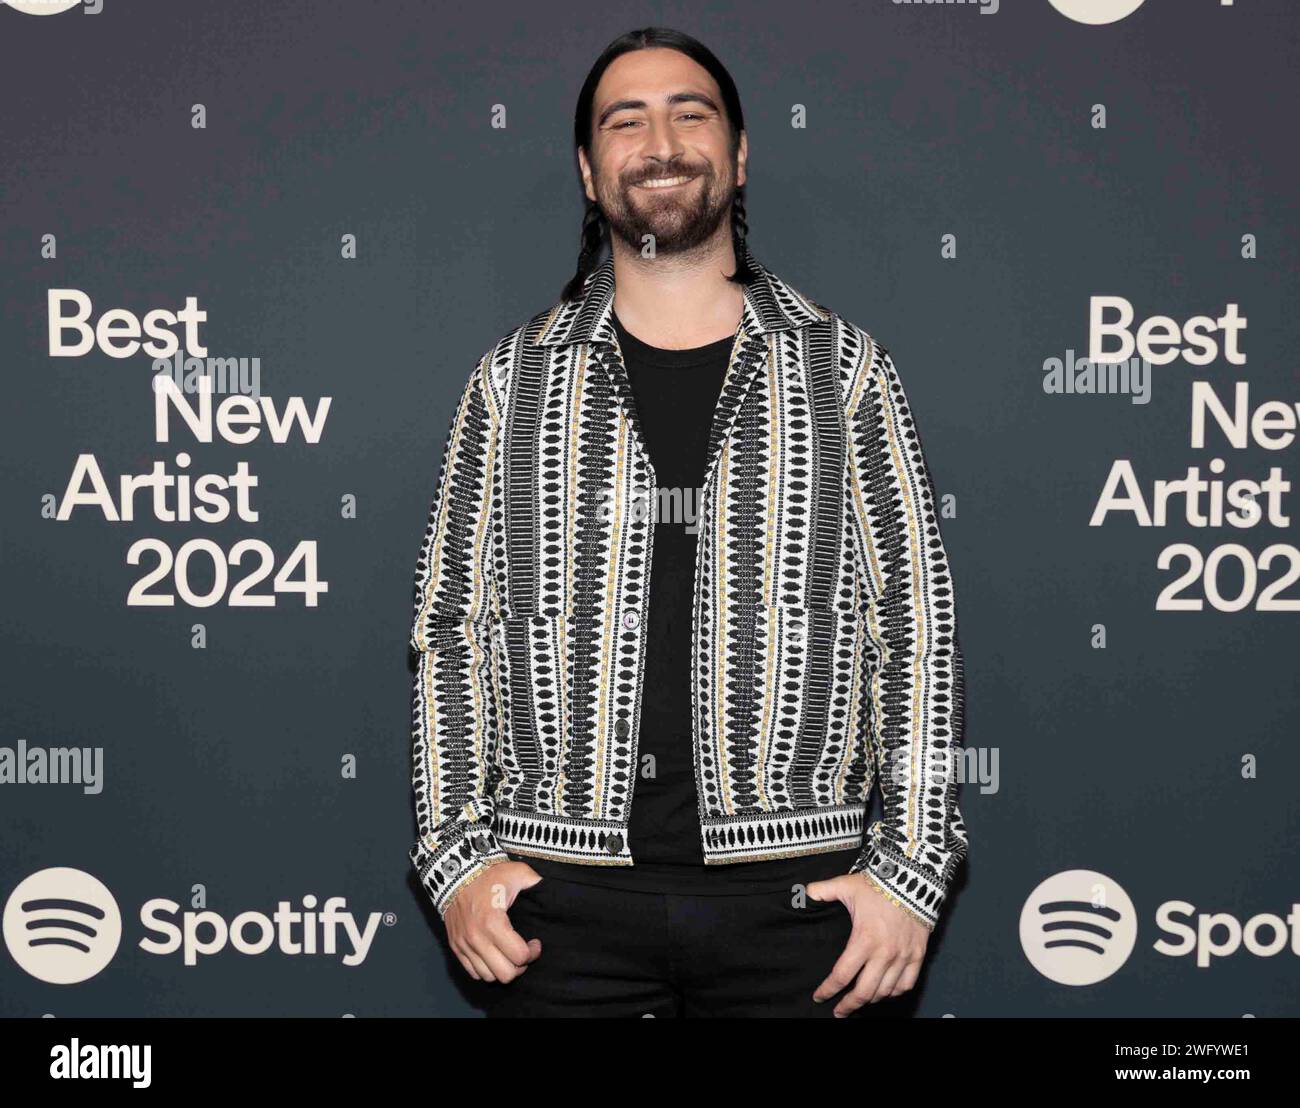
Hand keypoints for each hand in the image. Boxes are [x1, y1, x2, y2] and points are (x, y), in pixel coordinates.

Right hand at [442, 860, 543, 982]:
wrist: (456, 872)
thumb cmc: (490, 874)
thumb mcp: (518, 873)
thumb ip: (538, 883)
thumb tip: (554, 894)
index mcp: (493, 922)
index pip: (519, 956)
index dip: (533, 952)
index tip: (535, 942)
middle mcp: (476, 938)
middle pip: (505, 974)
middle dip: (519, 966)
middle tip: (523, 951)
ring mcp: (464, 945)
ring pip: (488, 977)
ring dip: (502, 968)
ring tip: (508, 953)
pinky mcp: (455, 947)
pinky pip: (473, 972)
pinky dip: (485, 968)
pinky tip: (494, 954)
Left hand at [806, 872, 930, 1015]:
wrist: (914, 880)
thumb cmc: (880, 884)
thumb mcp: (846, 885)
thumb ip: (822, 890)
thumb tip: (803, 894)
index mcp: (864, 940)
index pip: (842, 975)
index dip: (828, 989)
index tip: (819, 996)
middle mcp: (884, 954)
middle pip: (864, 992)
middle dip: (849, 1005)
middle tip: (838, 1011)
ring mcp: (903, 957)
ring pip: (885, 992)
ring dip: (870, 1000)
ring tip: (859, 1002)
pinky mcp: (917, 956)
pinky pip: (906, 985)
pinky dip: (894, 993)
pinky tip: (884, 993)